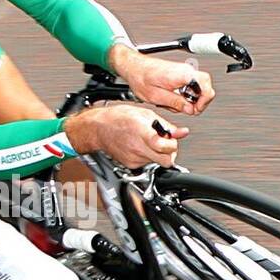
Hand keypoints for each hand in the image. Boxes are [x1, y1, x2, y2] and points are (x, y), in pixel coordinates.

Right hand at [63, 104, 188, 168]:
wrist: (98, 128)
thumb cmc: (118, 118)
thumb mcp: (145, 114)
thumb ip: (166, 126)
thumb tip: (181, 132)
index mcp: (142, 133)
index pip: (165, 147)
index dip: (172, 145)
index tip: (172, 140)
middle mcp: (138, 149)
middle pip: (166, 161)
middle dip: (169, 154)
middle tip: (165, 145)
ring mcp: (134, 159)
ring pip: (157, 162)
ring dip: (157, 153)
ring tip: (148, 141)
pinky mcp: (131, 164)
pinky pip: (147, 163)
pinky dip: (148, 155)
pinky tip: (140, 146)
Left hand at [108, 44, 215, 115]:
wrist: (133, 67)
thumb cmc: (141, 78)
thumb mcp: (157, 96)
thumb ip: (176, 103)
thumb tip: (190, 109)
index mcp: (183, 75)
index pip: (206, 89)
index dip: (203, 103)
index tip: (194, 110)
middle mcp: (186, 71)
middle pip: (206, 87)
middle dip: (199, 101)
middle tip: (188, 109)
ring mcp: (184, 71)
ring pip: (199, 87)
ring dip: (191, 99)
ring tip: (176, 103)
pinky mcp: (180, 74)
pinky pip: (191, 85)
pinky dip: (185, 94)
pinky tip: (173, 98)